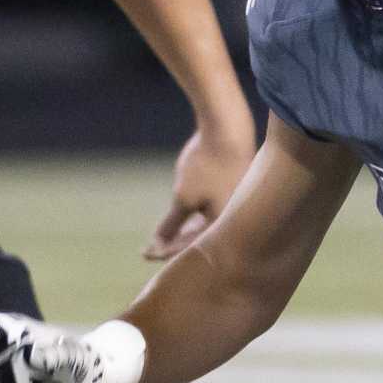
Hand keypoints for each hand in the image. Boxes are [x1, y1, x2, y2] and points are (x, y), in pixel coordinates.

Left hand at [144, 121, 254, 258]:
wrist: (228, 129)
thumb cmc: (207, 165)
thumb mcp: (183, 197)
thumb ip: (171, 225)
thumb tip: (158, 246)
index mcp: (226, 226)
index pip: (191, 247)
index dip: (165, 251)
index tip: (145, 253)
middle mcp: (235, 219)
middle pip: (201, 238)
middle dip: (174, 243)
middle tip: (151, 248)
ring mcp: (237, 204)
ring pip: (207, 225)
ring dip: (185, 231)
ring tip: (164, 236)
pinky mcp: (236, 191)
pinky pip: (214, 212)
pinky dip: (196, 216)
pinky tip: (184, 217)